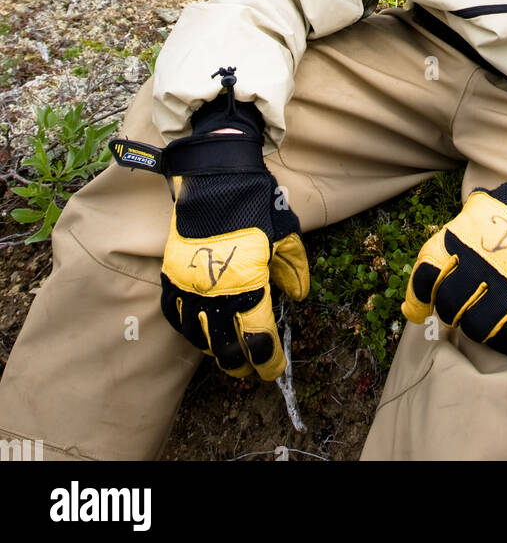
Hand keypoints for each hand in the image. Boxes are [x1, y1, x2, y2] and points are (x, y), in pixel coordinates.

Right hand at [158, 71, 308, 380]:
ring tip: (229, 355)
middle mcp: (216, 289)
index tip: (274, 369)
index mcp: (248, 281)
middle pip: (226, 347)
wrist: (214, 174)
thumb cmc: (253, 200)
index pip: (258, 336)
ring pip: (200, 336)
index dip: (267, 359)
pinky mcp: (172, 274)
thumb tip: (298, 296)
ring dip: (216, 351)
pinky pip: (175, 315)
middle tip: (253, 368)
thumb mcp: (284, 230)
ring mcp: (190, 283)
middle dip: (242, 364)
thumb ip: (293, 266)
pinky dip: (188, 330)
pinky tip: (199, 334)